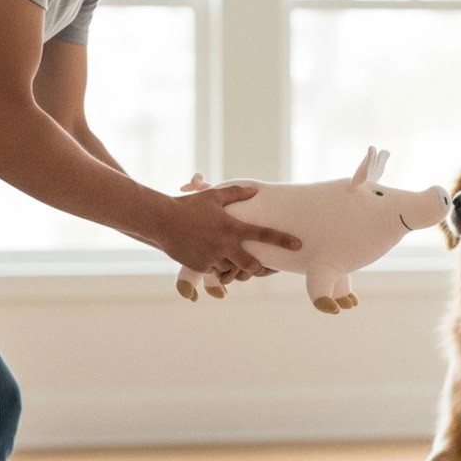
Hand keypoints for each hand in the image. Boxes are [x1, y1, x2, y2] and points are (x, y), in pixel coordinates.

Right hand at [162, 183, 299, 274]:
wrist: (162, 220)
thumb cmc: (189, 206)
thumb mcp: (214, 196)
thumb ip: (237, 193)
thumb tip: (256, 190)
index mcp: (232, 228)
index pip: (264, 234)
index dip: (283, 240)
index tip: (298, 245)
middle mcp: (226, 245)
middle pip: (251, 265)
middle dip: (256, 268)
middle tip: (257, 264)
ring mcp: (213, 257)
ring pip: (231, 269)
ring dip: (231, 265)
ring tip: (221, 254)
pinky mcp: (201, 266)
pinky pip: (214, 270)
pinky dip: (215, 266)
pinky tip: (205, 254)